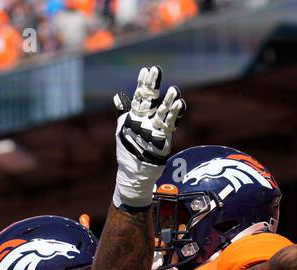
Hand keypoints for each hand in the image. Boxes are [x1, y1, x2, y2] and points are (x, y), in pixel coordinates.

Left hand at [111, 65, 185, 208]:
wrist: (136, 171)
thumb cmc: (127, 151)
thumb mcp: (122, 128)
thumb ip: (122, 112)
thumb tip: (117, 96)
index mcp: (136, 115)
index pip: (140, 95)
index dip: (142, 83)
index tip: (145, 70)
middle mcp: (147, 118)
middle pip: (152, 98)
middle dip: (155, 85)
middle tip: (157, 70)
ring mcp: (157, 126)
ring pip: (163, 110)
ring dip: (169, 100)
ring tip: (174, 89)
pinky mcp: (165, 136)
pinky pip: (170, 123)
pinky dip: (175, 114)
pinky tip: (179, 104)